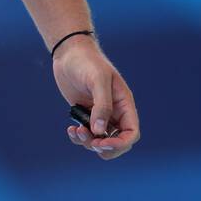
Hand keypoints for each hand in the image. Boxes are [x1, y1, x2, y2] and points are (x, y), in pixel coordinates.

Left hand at [52, 35, 139, 159]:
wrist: (69, 53)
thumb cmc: (87, 62)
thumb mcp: (97, 80)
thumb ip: (101, 105)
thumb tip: (99, 131)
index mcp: (124, 104)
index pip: (131, 133)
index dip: (120, 144)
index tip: (102, 144)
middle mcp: (115, 112)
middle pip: (118, 141)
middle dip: (105, 147)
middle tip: (90, 143)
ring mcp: (99, 114)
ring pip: (100, 140)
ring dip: (88, 142)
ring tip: (76, 131)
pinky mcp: (84, 113)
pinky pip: (86, 133)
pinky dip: (79, 137)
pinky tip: (71, 130)